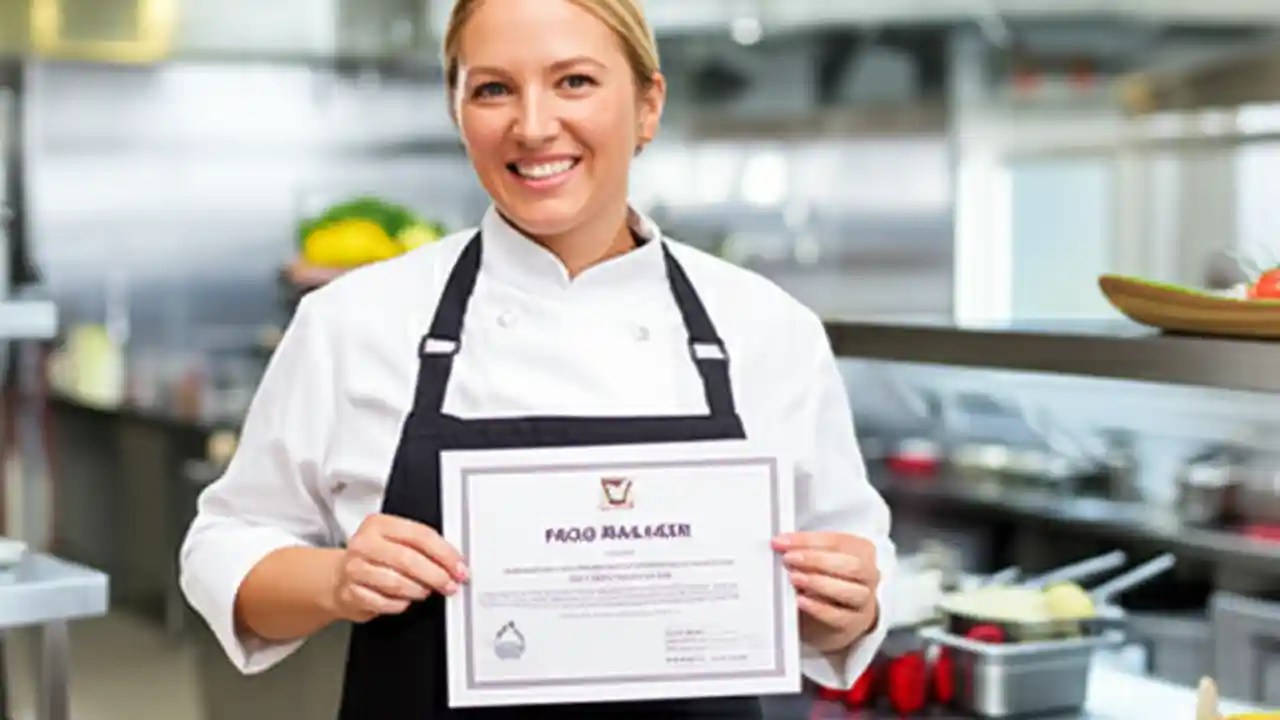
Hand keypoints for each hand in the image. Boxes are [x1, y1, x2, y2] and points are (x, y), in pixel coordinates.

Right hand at [332, 514, 468, 622]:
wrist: (338, 577)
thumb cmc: (374, 558)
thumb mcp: (395, 541)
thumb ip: (422, 546)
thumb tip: (454, 561)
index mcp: (379, 524)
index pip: (419, 535)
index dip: (444, 553)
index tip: (459, 566)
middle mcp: (364, 544)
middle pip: (408, 559)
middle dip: (436, 575)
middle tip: (450, 584)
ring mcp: (354, 569)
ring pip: (397, 583)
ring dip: (419, 590)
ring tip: (426, 591)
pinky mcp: (350, 593)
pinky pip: (385, 603)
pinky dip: (401, 604)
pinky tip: (404, 599)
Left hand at [773, 532, 879, 653]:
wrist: (838, 615)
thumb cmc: (828, 579)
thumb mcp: (820, 560)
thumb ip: (806, 550)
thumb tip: (781, 544)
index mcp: (861, 550)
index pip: (837, 541)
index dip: (807, 540)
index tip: (782, 542)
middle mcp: (868, 574)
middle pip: (851, 565)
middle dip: (816, 560)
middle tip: (790, 559)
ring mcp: (864, 600)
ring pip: (850, 591)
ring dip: (818, 583)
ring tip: (794, 579)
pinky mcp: (854, 623)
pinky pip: (839, 616)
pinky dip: (818, 608)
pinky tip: (801, 600)